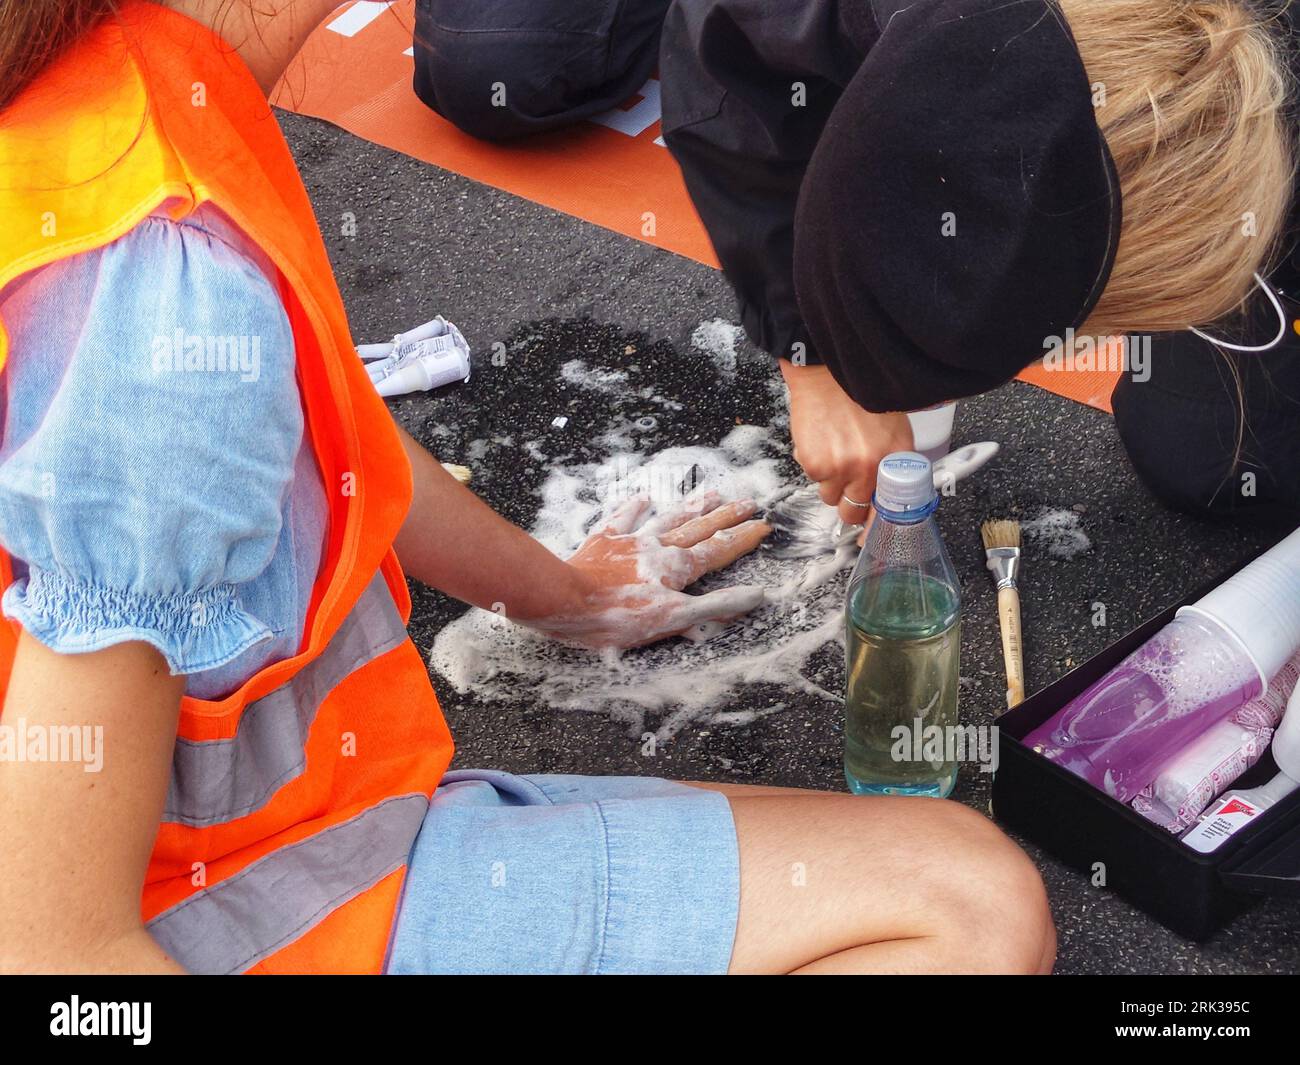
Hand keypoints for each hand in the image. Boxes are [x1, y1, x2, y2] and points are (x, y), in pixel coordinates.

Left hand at [533, 492, 770, 649]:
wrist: (565, 599)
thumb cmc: (617, 617)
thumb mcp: (672, 620)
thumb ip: (715, 607)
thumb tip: (756, 596)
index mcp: (677, 570)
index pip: (718, 552)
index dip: (742, 539)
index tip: (763, 525)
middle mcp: (658, 549)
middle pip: (699, 530)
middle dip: (725, 517)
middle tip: (748, 501)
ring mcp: (631, 541)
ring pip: (668, 520)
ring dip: (691, 507)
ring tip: (712, 493)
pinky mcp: (603, 541)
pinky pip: (621, 519)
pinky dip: (632, 508)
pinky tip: (641, 496)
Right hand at [780, 360, 913, 524]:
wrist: (828, 370)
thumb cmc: (858, 393)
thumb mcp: (892, 426)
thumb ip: (891, 460)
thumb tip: (884, 491)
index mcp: (897, 457)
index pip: (890, 508)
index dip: (877, 525)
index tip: (869, 535)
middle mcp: (872, 467)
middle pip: (855, 511)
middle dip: (849, 503)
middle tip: (845, 482)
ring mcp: (843, 468)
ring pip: (830, 497)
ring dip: (830, 482)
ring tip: (832, 450)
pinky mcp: (817, 465)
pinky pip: (814, 479)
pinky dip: (814, 465)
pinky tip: (820, 441)